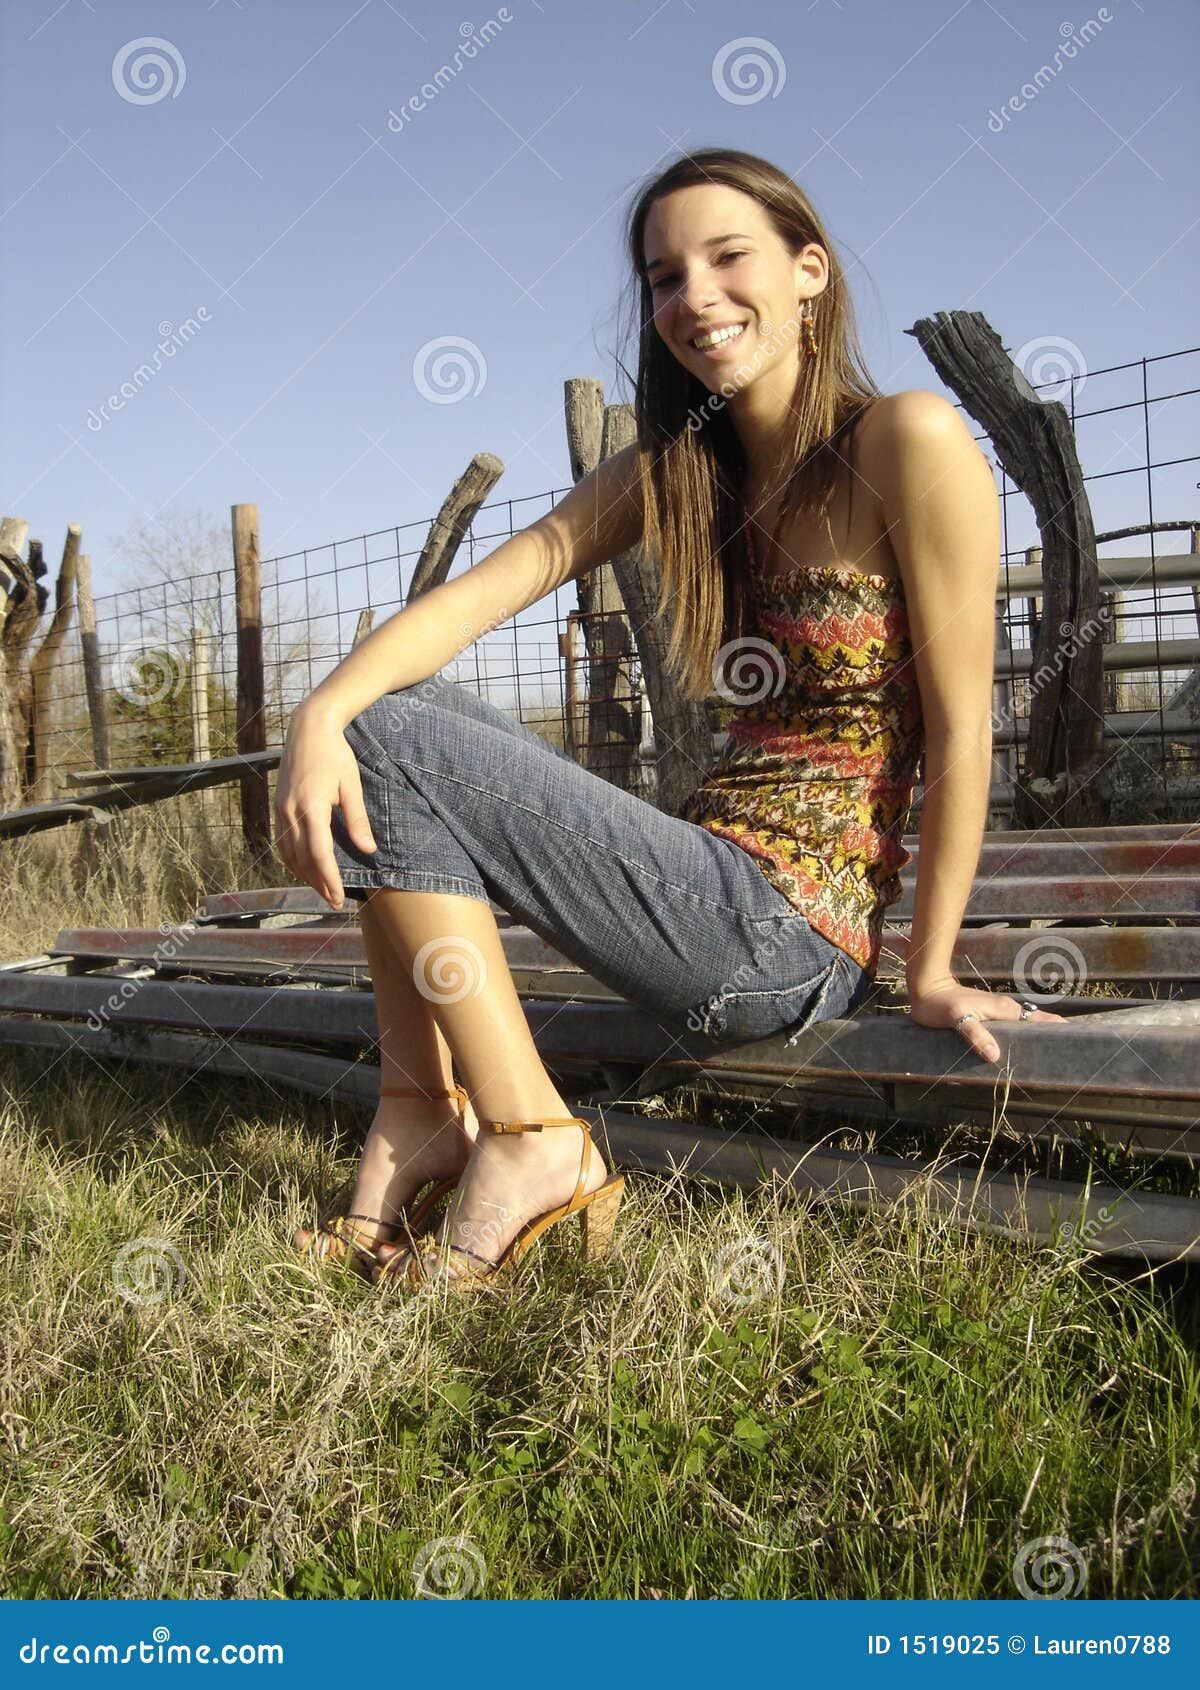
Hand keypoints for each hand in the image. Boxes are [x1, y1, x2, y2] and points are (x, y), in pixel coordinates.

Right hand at [273, 704, 376, 908]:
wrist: (308, 729)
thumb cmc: (335, 755)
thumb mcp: (351, 786)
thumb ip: (357, 820)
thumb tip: (368, 850)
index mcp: (311, 807)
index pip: (319, 854)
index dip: (328, 879)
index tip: (338, 898)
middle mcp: (290, 811)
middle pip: (302, 860)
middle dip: (317, 883)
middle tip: (333, 901)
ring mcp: (280, 809)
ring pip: (288, 853)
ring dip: (303, 874)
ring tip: (321, 889)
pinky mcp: (277, 806)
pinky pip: (281, 841)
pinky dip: (292, 859)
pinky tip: (303, 867)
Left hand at [907, 975, 1065, 1063]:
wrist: (926, 989)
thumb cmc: (940, 1004)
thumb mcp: (957, 1018)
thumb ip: (976, 1034)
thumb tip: (994, 1056)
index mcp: (1005, 1010)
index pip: (1040, 1020)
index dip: (1056, 1029)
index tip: (1073, 1042)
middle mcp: (1005, 1011)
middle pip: (1034, 1026)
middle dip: (1048, 1041)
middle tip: (1060, 1063)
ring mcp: (996, 1015)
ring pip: (1022, 1029)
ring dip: (1032, 1043)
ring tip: (1043, 1064)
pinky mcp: (987, 1019)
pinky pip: (1008, 1031)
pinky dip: (1016, 1041)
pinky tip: (1015, 1055)